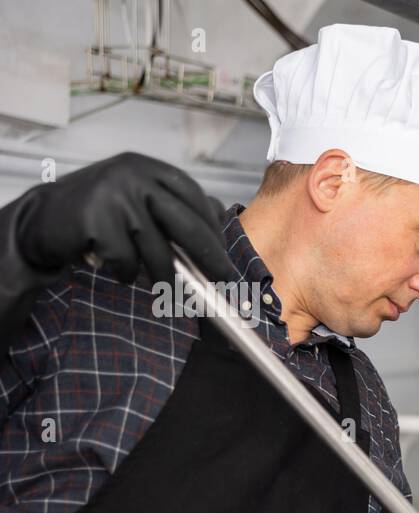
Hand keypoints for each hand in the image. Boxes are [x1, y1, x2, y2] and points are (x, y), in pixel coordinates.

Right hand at [16, 152, 236, 285]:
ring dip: (165, 276)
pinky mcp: (95, 219)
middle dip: (209, 257)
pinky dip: (127, 273)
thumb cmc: (97, 214)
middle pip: (185, 223)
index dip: (214, 228)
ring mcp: (114, 195)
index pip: (193, 196)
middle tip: (224, 280)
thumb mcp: (136, 197)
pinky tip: (118, 270)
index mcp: (147, 168)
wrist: (41, 218)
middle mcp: (133, 175)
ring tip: (163, 288)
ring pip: (157, 249)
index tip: (225, 255)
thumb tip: (219, 219)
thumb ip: (172, 204)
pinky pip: (127, 260)